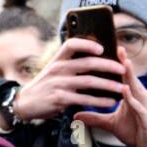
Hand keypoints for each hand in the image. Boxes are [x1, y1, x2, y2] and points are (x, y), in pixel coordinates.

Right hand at [10, 37, 125, 122]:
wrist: (24, 103)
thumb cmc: (44, 86)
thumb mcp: (53, 70)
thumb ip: (70, 65)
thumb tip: (95, 59)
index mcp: (57, 59)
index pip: (72, 44)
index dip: (87, 44)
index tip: (102, 48)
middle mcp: (58, 69)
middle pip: (87, 63)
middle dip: (108, 65)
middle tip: (122, 68)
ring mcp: (59, 84)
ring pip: (89, 82)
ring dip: (108, 85)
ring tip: (121, 87)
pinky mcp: (61, 99)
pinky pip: (85, 99)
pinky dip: (100, 101)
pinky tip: (110, 102)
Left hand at [73, 47, 146, 146]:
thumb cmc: (134, 132)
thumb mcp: (111, 124)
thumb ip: (95, 118)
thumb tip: (76, 115)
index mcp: (132, 96)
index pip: (124, 77)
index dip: (118, 64)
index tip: (110, 50)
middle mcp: (140, 98)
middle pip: (131, 78)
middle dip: (125, 63)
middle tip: (118, 48)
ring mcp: (145, 107)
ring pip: (137, 89)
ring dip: (130, 77)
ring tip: (123, 64)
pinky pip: (139, 107)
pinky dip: (132, 99)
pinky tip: (126, 91)